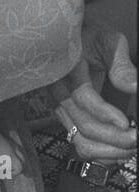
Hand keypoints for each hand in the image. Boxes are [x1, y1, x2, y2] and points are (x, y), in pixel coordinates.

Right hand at [52, 25, 136, 162]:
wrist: (65, 38)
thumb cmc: (89, 37)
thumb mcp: (108, 41)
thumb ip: (121, 63)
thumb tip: (134, 86)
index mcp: (68, 71)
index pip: (84, 98)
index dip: (106, 114)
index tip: (128, 123)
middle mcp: (60, 93)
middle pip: (85, 125)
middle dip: (115, 138)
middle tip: (138, 137)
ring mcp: (61, 108)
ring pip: (82, 141)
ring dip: (109, 151)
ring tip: (132, 147)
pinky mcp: (66, 118)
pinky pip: (80, 144)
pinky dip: (101, 154)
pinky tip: (119, 151)